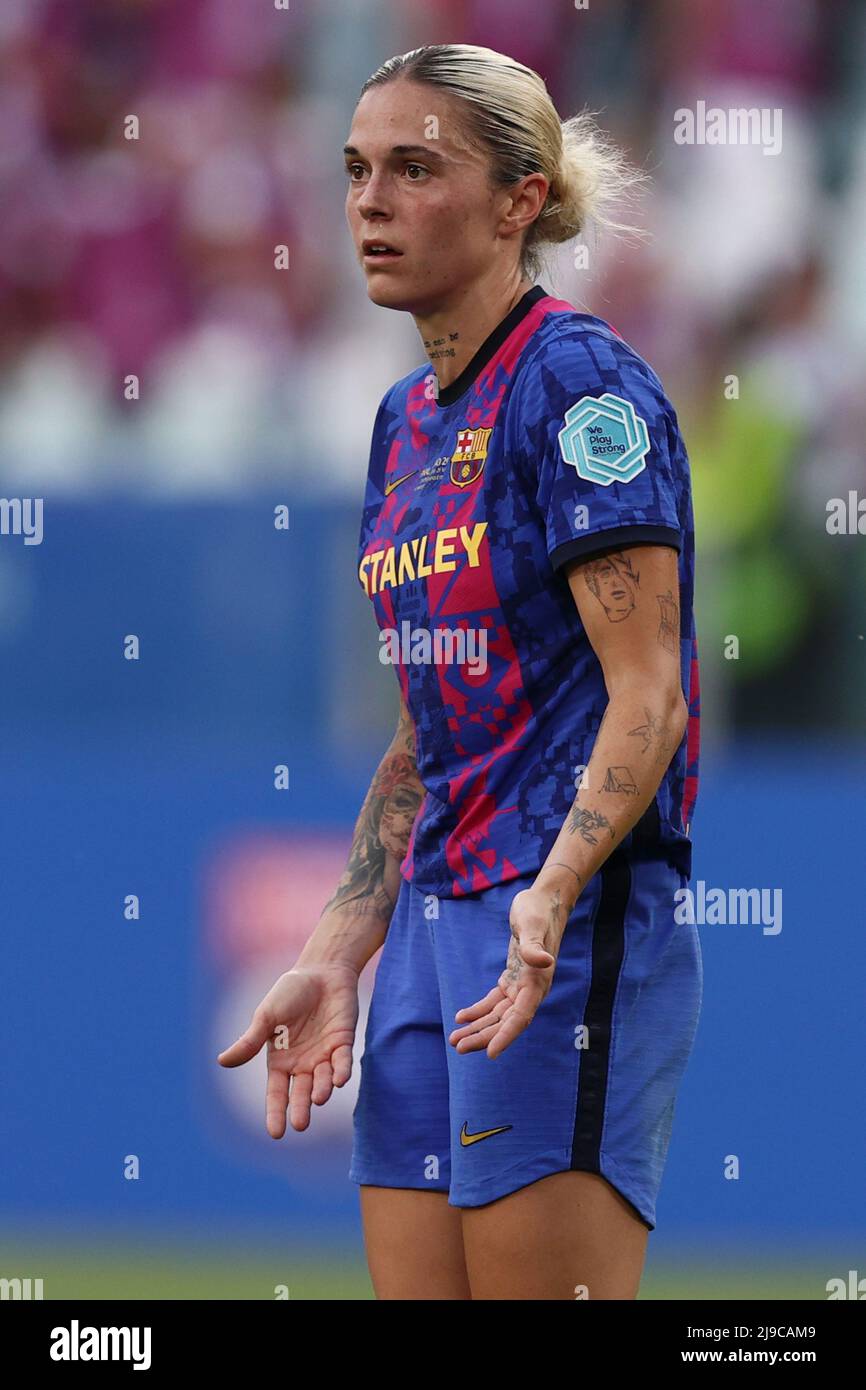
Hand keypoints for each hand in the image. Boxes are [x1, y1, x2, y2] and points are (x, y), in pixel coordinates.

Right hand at [217, 963, 358, 1136]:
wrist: (320, 971)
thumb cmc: (289, 993)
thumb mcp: (266, 1017)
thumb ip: (250, 1041)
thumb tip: (222, 1062)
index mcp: (280, 1060)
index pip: (277, 1093)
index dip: (276, 1112)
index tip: (276, 1134)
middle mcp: (302, 1063)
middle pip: (301, 1093)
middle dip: (301, 1109)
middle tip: (300, 1125)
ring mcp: (324, 1055)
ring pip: (323, 1080)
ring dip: (322, 1089)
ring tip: (318, 1098)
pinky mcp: (343, 1042)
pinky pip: (342, 1061)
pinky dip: (342, 1071)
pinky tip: (340, 1079)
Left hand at [447, 884, 569, 1059]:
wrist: (544, 901)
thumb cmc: (538, 911)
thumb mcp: (532, 926)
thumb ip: (534, 946)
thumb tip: (545, 961)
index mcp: (538, 982)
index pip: (521, 1017)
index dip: (506, 1035)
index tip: (490, 1053)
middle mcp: (531, 989)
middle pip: (506, 1021)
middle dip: (483, 1036)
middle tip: (458, 1047)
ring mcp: (522, 984)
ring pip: (498, 1015)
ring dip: (478, 1027)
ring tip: (455, 1040)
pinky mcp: (513, 976)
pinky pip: (495, 1001)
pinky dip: (479, 1010)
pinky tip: (461, 1017)